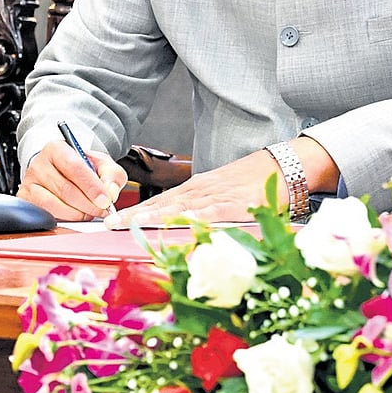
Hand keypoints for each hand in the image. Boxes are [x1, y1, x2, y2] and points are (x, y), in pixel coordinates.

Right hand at [17, 139, 126, 219]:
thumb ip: (111, 175)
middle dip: (88, 204)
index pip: (74, 167)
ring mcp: (30, 183)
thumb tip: (111, 193)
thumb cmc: (80, 167)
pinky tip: (76, 215)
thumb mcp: (101, 164)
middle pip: (65, 189)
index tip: (105, 200)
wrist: (61, 170)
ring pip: (54, 205)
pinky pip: (46, 214)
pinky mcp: (26, 200)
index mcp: (56, 149)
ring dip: (77, 214)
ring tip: (89, 212)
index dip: (92, 186)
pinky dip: (64, 219)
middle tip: (101, 210)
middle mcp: (39, 164)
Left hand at [106, 138, 338, 227]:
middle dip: (134, 215)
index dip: (135, 211)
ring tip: (128, 224)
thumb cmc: (253, 183)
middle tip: (108, 224)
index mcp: (196, 189)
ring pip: (178, 207)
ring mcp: (216, 197)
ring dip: (152, 216)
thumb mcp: (221, 194)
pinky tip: (176, 224)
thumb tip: (181, 226)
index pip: (159, 201)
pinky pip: (210, 213)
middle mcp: (200, 191)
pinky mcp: (234, 204)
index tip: (111, 220)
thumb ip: (202, 209)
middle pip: (162, 203)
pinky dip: (191, 219)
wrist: (283, 166)